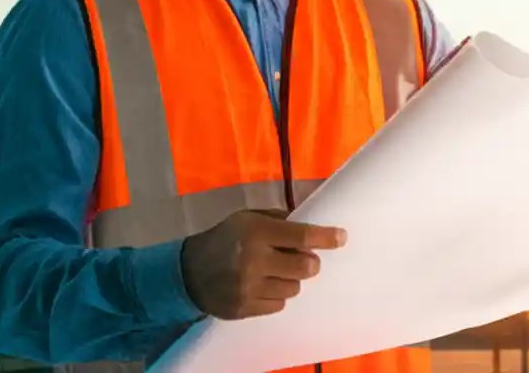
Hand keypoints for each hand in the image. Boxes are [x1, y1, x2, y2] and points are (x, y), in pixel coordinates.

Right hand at [180, 209, 346, 319]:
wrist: (187, 272)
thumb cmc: (224, 239)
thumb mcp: (247, 218)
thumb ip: (278, 220)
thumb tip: (310, 222)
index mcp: (256, 232)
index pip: (301, 236)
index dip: (326, 237)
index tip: (341, 237)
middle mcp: (253, 260)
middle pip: (306, 267)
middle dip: (310, 262)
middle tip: (304, 259)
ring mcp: (248, 288)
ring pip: (294, 288)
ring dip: (291, 279)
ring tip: (275, 272)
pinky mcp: (243, 309)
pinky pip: (279, 304)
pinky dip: (276, 295)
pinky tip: (262, 285)